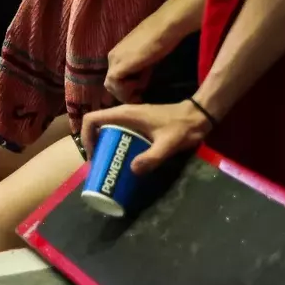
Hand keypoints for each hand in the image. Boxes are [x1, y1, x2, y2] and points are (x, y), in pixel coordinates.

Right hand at [80, 101, 212, 174]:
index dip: (85, 136)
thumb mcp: (168, 144)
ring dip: (104, 145)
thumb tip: (132, 170)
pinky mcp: (137, 123)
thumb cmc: (182, 127)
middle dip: (94, 145)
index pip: (92, 119)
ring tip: (109, 164)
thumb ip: (152, 157)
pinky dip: (115, 144)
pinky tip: (124, 158)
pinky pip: (118, 132)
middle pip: (96, 126)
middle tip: (100, 164)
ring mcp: (130, 118)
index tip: (92, 155)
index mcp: (124, 114)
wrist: (199, 116)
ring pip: (107, 129)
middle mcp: (123, 114)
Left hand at [103, 12, 185, 103]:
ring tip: (142, 85)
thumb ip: (139, 71)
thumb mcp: (147, 60)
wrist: (164, 28)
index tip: (140, 93)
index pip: (114, 79)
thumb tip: (139, 84)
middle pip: (110, 84)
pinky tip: (140, 83)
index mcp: (118, 55)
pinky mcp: (119, 64)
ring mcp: (114, 60)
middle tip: (140, 95)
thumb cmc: (160, 40)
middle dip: (125, 93)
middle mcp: (112, 57)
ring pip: (111, 85)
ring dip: (127, 92)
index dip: (126, 90)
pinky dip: (126, 89)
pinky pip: (115, 83)